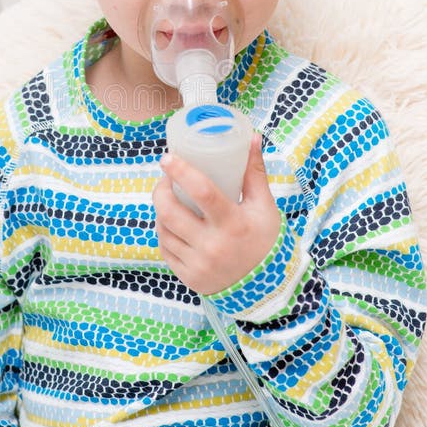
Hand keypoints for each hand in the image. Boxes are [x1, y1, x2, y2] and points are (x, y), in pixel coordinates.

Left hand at [153, 133, 281, 294]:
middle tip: (165, 179)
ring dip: (160, 211)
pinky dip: (164, 232)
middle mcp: (213, 245)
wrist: (266, 288)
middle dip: (160, 191)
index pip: (201, 191)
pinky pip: (165, 249)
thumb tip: (252, 138)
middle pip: (170, 212)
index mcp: (233, 223)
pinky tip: (170, 223)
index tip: (168, 158)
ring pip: (163, 230)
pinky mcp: (189, 278)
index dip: (181, 171)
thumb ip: (254, 173)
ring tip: (168, 199)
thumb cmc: (265, 240)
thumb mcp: (264, 206)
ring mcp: (198, 264)